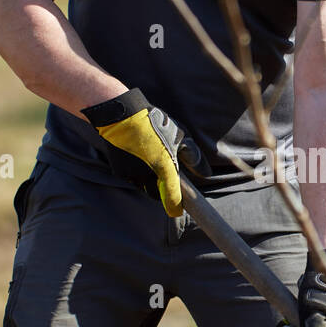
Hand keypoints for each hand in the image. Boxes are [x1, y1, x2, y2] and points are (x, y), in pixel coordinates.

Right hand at [82, 87, 207, 216]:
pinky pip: (130, 178)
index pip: (172, 196)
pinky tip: (135, 157)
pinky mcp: (119, 171)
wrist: (120, 114)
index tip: (177, 212)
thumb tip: (206, 174)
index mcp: (164, 166)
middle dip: (160, 189)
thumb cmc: (153, 122)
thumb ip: (192, 156)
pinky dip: (134, 173)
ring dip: (147, 181)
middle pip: (155, 193)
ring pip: (142, 186)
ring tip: (147, 160)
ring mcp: (132, 174)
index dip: (175, 206)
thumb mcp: (179, 135)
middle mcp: (147, 175)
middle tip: (162, 175)